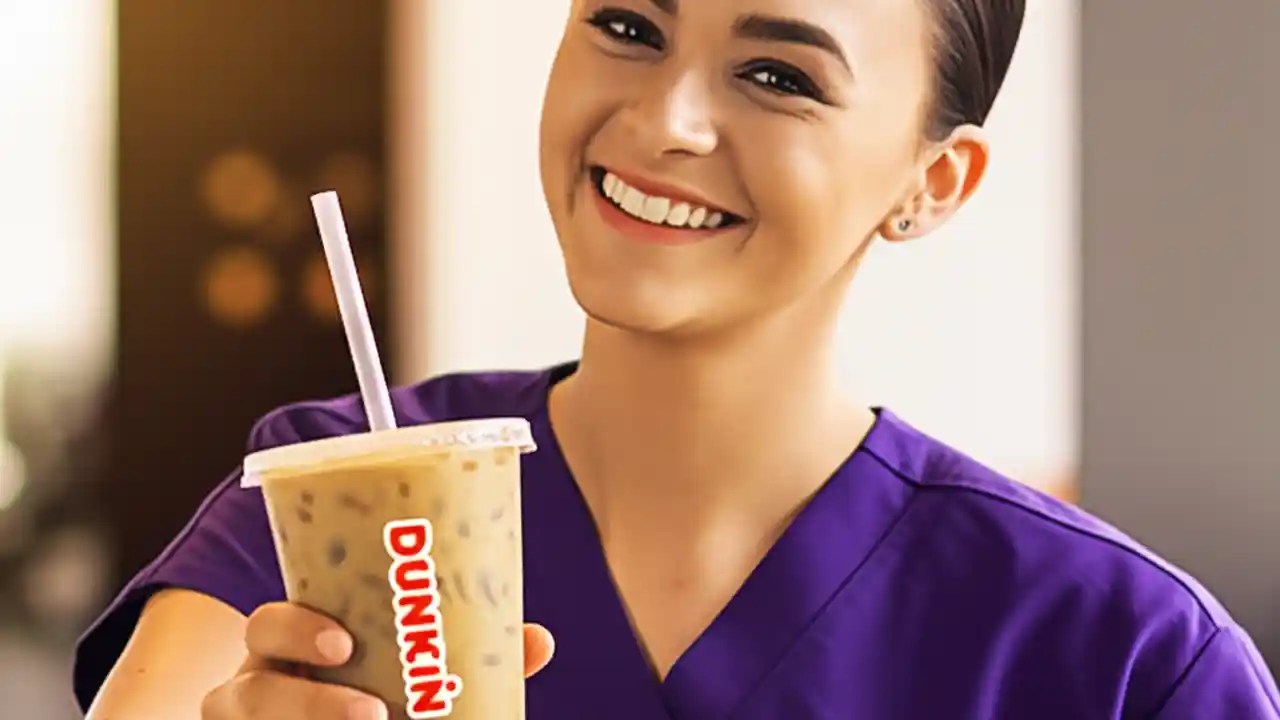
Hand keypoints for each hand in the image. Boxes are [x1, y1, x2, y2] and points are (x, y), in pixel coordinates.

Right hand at [202, 602, 554, 718]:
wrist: (339, 711)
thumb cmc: (369, 680)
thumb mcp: (404, 665)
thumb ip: (463, 654)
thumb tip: (538, 641)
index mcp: (287, 647)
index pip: (267, 625)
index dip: (295, 629)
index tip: (344, 643)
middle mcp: (255, 689)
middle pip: (247, 693)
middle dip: (308, 703)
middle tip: (374, 714)